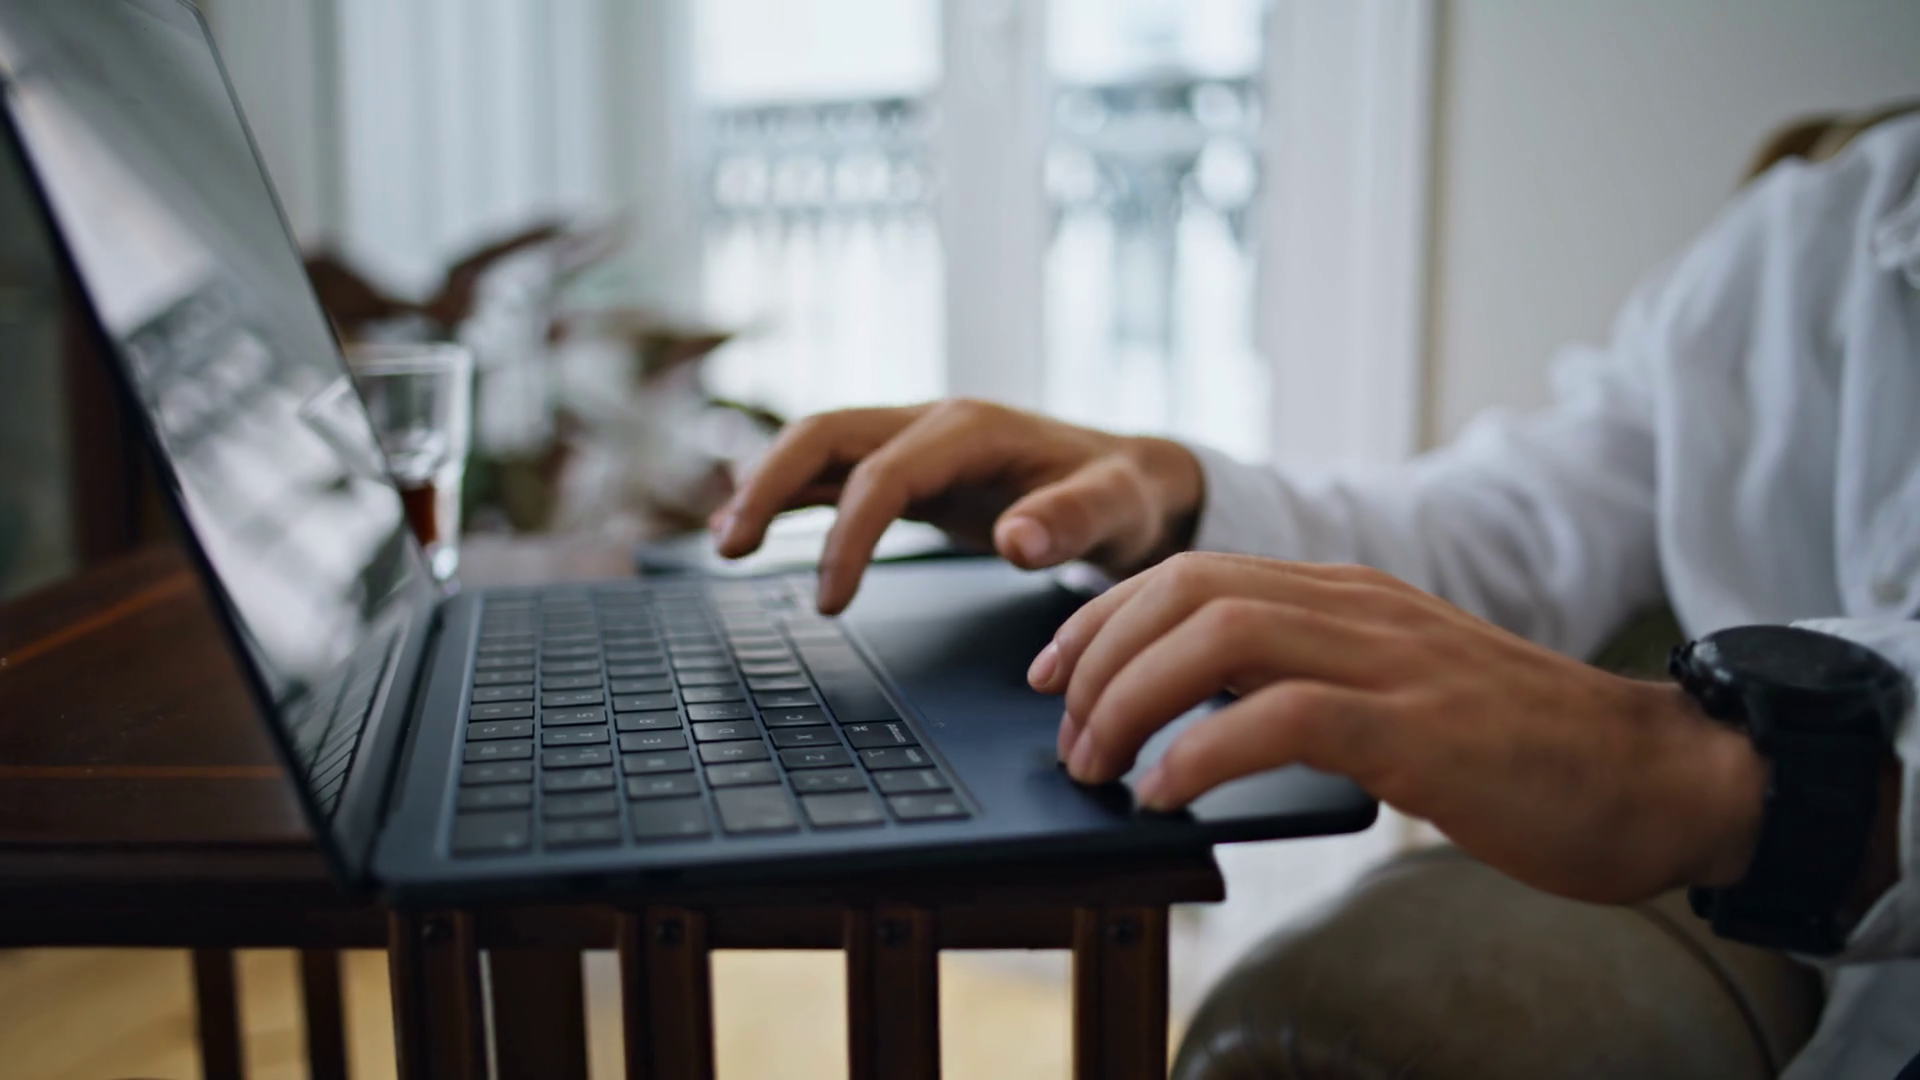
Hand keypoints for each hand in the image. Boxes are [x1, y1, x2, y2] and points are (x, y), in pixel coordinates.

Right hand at [711, 399, 1204, 612]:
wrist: (1135, 478)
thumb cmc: (1127, 494)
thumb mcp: (1121, 510)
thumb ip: (1072, 521)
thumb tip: (1014, 542)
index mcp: (973, 430)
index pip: (884, 472)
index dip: (849, 535)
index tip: (831, 602)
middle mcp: (933, 425)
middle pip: (826, 435)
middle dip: (769, 483)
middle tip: (730, 548)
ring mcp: (916, 444)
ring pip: (819, 448)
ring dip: (765, 486)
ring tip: (724, 543)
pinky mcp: (910, 471)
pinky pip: (834, 474)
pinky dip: (790, 497)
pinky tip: (755, 531)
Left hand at [1029, 552, 1767, 905]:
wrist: (1655, 774)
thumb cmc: (1521, 750)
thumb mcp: (1398, 692)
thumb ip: (1312, 681)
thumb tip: (1206, 720)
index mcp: (1349, 594)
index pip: (1195, 570)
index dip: (1106, 617)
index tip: (1056, 671)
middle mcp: (1359, 606)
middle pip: (1188, 587)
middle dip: (1102, 654)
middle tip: (1064, 730)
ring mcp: (1390, 659)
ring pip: (1220, 633)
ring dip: (1134, 698)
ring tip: (1098, 765)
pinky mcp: (1417, 727)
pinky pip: (1280, 716)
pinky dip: (1201, 754)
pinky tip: (1165, 795)